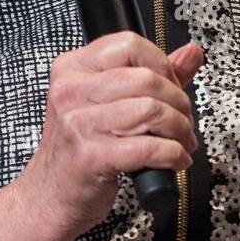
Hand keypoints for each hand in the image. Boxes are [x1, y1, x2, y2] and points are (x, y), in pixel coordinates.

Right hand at [17, 31, 202, 238]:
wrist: (48, 196)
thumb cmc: (80, 148)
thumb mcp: (111, 103)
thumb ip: (154, 75)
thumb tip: (191, 54)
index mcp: (73, 68)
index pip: (130, 45)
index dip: (163, 66)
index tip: (173, 87)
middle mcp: (70, 91)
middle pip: (147, 79)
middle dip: (179, 103)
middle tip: (183, 121)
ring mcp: (77, 123)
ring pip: (151, 111)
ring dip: (179, 130)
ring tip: (181, 142)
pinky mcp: (89, 157)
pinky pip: (149, 147)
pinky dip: (173, 155)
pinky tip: (174, 159)